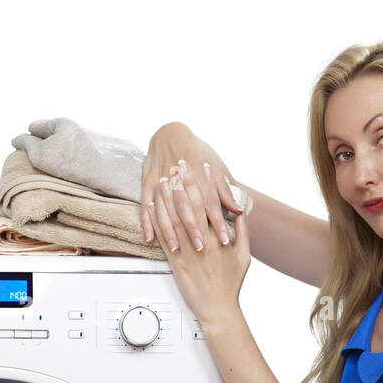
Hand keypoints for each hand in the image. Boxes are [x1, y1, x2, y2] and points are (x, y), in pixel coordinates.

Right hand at [141, 122, 242, 250]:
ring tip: (177, 249)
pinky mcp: (146, 184)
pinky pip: (145, 206)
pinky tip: (150, 238)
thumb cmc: (197, 152)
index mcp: (198, 172)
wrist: (170, 133)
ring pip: (164, 209)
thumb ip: (224, 190)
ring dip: (170, 231)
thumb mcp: (215, 166)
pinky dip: (147, 223)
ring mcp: (160, 181)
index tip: (224, 240)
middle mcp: (178, 177)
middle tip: (201, 249)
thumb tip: (237, 210)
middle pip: (186, 207)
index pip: (209, 202)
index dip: (217, 221)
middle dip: (194, 229)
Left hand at [156, 165, 250, 328]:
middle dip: (184, 183)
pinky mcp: (175, 263)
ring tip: (165, 179)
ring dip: (169, 197)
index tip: (203, 166)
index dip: (205, 184)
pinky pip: (164, 237)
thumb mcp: (244, 256)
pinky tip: (155, 206)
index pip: (210, 204)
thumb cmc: (230, 285)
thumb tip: (240, 213)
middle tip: (180, 164)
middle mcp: (202, 243)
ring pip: (174, 219)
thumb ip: (243, 233)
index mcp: (219, 239)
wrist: (217, 308)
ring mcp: (187, 252)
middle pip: (190, 206)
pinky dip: (158, 220)